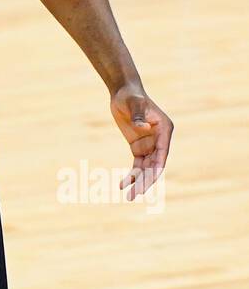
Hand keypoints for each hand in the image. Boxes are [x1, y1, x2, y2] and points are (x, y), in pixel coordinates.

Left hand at [110, 85, 173, 200]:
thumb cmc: (131, 95)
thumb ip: (139, 115)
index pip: (162, 154)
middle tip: (136, 195)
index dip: (156, 169)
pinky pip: (137, 166)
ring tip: (129, 196)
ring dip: (138, 182)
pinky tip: (122, 185)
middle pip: (154, 166)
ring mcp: (149, 145)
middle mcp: (160, 140)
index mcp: (164, 130)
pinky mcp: (138, 147)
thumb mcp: (135, 103)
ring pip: (146, 169)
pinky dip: (131, 176)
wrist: (123, 92)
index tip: (150, 181)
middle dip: (146, 181)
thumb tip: (142, 127)